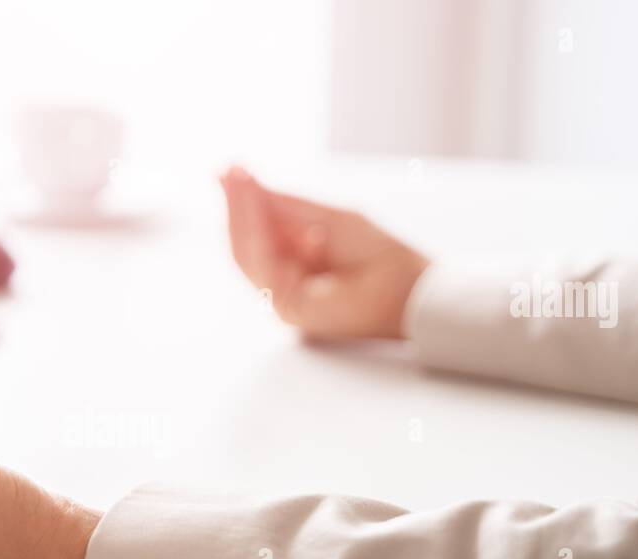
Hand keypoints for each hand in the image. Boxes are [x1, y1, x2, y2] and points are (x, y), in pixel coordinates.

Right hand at [220, 166, 429, 340]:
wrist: (409, 288)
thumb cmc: (378, 254)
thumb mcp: (326, 218)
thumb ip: (283, 205)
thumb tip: (241, 179)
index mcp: (296, 262)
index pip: (259, 233)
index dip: (243, 202)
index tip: (232, 170)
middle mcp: (285, 281)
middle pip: (247, 243)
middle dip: (237, 206)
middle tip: (228, 172)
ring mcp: (283, 298)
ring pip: (247, 254)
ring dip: (240, 214)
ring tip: (236, 180)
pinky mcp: (288, 308)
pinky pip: (261, 265)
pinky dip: (255, 231)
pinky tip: (253, 203)